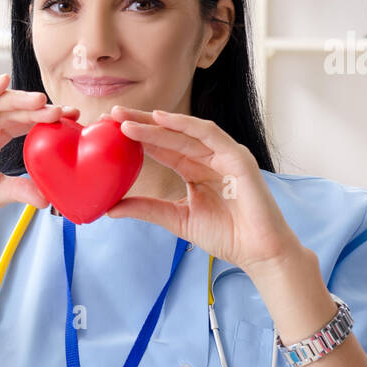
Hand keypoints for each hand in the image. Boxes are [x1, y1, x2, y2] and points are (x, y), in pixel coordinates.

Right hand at [0, 74, 78, 235]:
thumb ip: (19, 190)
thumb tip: (50, 199)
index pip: (24, 122)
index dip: (47, 119)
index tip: (74, 119)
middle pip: (13, 109)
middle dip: (38, 108)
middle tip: (64, 111)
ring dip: (16, 99)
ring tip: (40, 100)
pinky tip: (2, 83)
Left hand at [104, 106, 301, 271]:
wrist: (257, 252)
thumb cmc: (226, 235)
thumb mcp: (176, 219)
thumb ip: (147, 209)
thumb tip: (110, 207)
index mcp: (194, 169)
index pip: (161, 148)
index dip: (136, 138)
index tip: (108, 130)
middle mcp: (208, 158)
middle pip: (169, 135)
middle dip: (141, 124)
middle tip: (111, 115)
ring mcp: (224, 155)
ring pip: (185, 133)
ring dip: (156, 123)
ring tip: (127, 119)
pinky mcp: (238, 157)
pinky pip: (210, 134)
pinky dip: (186, 125)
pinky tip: (162, 119)